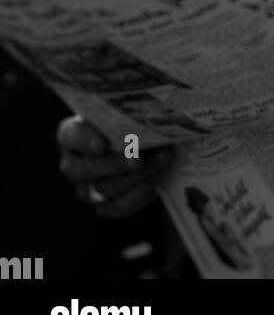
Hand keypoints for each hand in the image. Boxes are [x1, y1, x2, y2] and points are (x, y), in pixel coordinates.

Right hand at [57, 116, 174, 218]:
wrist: (145, 145)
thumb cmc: (131, 120)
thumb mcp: (127, 112)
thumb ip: (129, 112)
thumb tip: (147, 107)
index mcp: (72, 135)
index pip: (70, 136)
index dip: (84, 140)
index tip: (102, 144)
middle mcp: (73, 164)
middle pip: (83, 170)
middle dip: (113, 164)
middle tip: (138, 159)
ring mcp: (86, 189)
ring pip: (106, 189)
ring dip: (137, 176)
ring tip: (161, 160)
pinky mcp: (104, 206)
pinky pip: (120, 205)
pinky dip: (142, 191)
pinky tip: (158, 177)